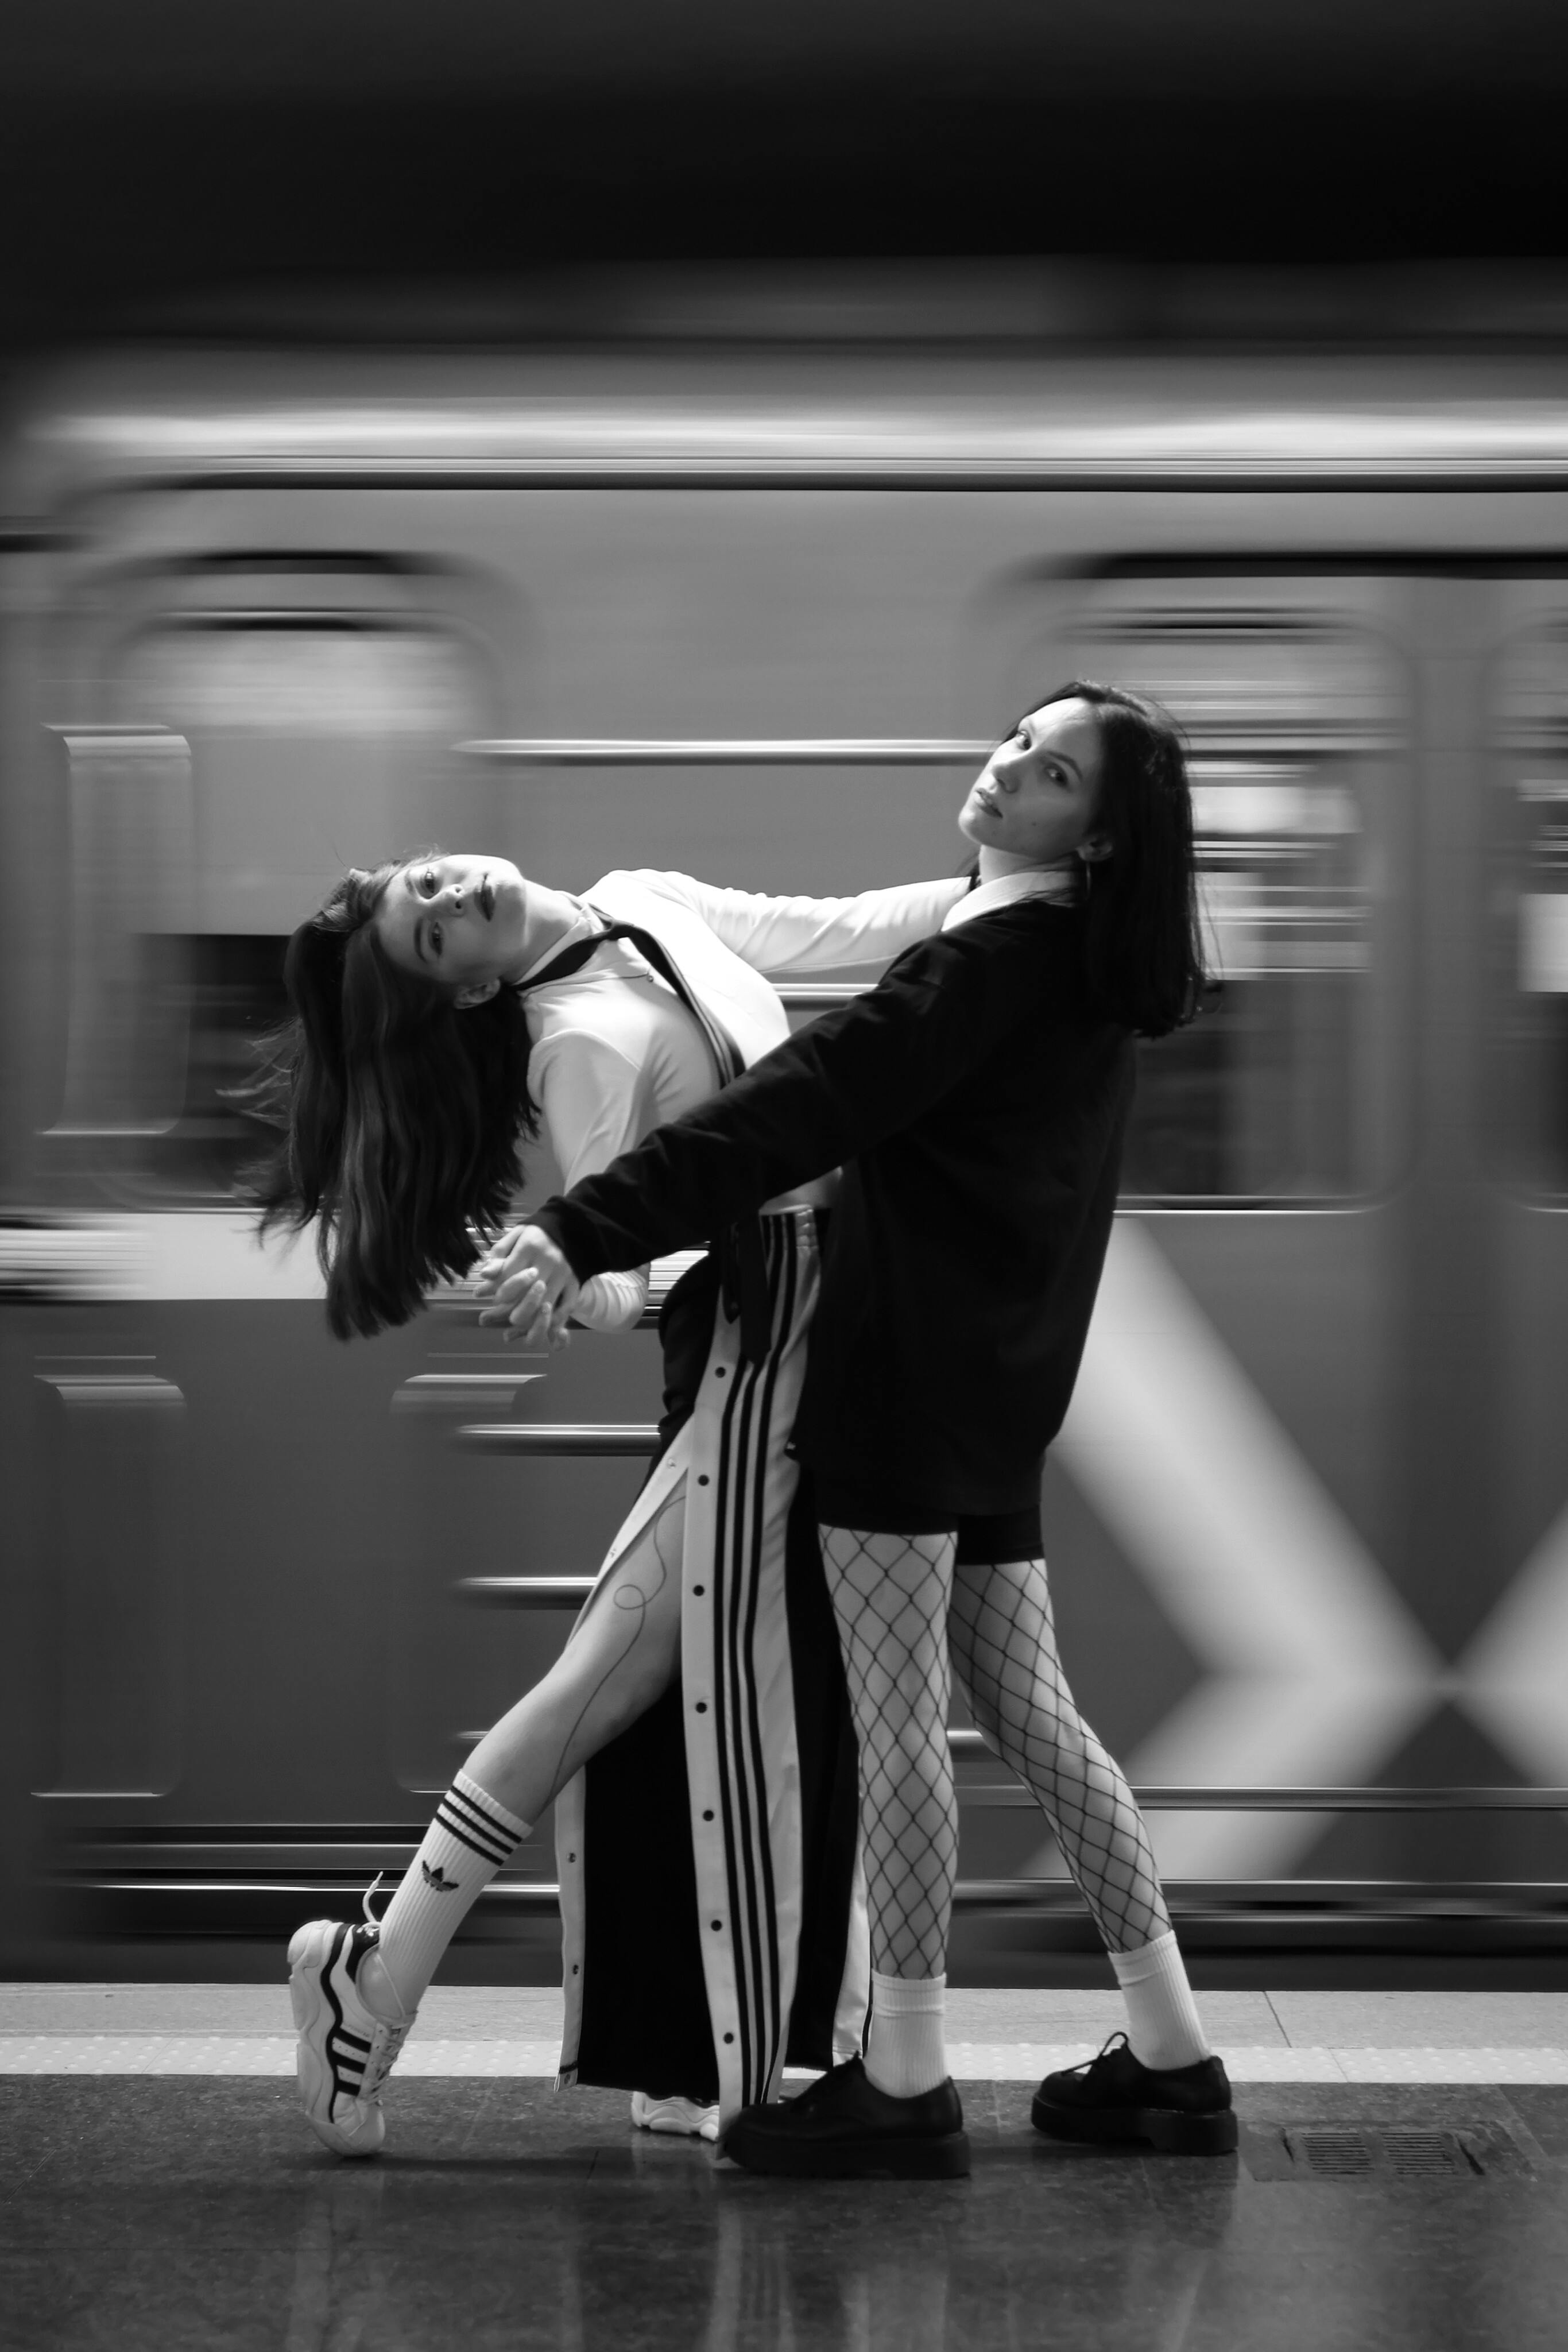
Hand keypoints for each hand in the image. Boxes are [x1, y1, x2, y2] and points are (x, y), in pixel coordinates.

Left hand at [473, 1224, 581, 1347]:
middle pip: (528, 1293)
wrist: (568, 1229)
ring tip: (521, 1324)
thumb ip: (498, 1256)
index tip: (495, 1300)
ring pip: (546, 1303)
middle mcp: (549, 1259)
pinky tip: (544, 1325)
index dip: (500, 1291)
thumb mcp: (514, 1237)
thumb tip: (484, 1275)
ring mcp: (564, 1272)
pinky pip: (566, 1306)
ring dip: (531, 1319)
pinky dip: (555, 1320)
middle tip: (508, 1318)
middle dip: (514, 1310)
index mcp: (530, 1246)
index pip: (510, 1275)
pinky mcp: (575, 1282)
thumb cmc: (534, 1236)